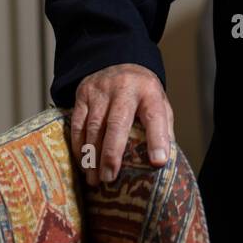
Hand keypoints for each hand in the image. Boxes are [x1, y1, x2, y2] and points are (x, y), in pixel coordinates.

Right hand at [70, 63, 173, 186]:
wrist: (120, 63)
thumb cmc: (142, 94)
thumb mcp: (159, 104)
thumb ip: (163, 129)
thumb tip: (165, 162)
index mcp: (150, 92)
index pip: (155, 116)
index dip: (157, 140)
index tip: (158, 162)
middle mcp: (125, 87)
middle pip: (117, 123)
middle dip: (111, 154)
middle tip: (109, 178)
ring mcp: (102, 89)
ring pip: (93, 127)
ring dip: (92, 156)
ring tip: (94, 179)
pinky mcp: (83, 93)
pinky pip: (78, 124)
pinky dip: (79, 146)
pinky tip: (83, 162)